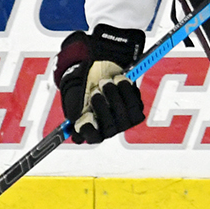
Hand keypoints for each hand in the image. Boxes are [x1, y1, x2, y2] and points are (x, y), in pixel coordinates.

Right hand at [54, 24, 146, 143]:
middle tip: (95, 91)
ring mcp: (123, 121)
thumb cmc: (82, 87)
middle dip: (102, 107)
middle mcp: (109, 129)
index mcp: (91, 130)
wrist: (97, 70)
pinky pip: (135, 104)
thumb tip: (77, 130)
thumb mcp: (74, 100)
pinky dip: (126, 89)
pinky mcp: (135, 109)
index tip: (84, 115)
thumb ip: (74, 115)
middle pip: (111, 129)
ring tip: (106, 81)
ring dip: (114, 96)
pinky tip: (119, 79)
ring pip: (125, 117)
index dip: (89, 130)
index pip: (93, 138)